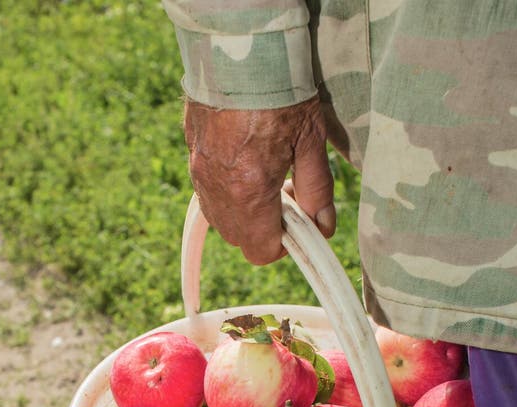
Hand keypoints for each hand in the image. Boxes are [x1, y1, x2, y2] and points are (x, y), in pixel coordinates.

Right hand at [184, 96, 334, 264]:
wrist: (239, 46)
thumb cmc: (280, 90)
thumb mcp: (311, 141)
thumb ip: (317, 190)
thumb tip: (324, 226)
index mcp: (251, 192)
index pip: (261, 251)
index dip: (283, 245)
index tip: (297, 223)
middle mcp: (219, 189)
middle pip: (239, 240)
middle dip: (262, 229)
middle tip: (283, 196)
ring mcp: (200, 173)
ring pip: (220, 219)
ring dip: (243, 212)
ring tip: (263, 178)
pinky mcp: (192, 154)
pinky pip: (207, 192)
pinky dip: (226, 192)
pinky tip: (244, 164)